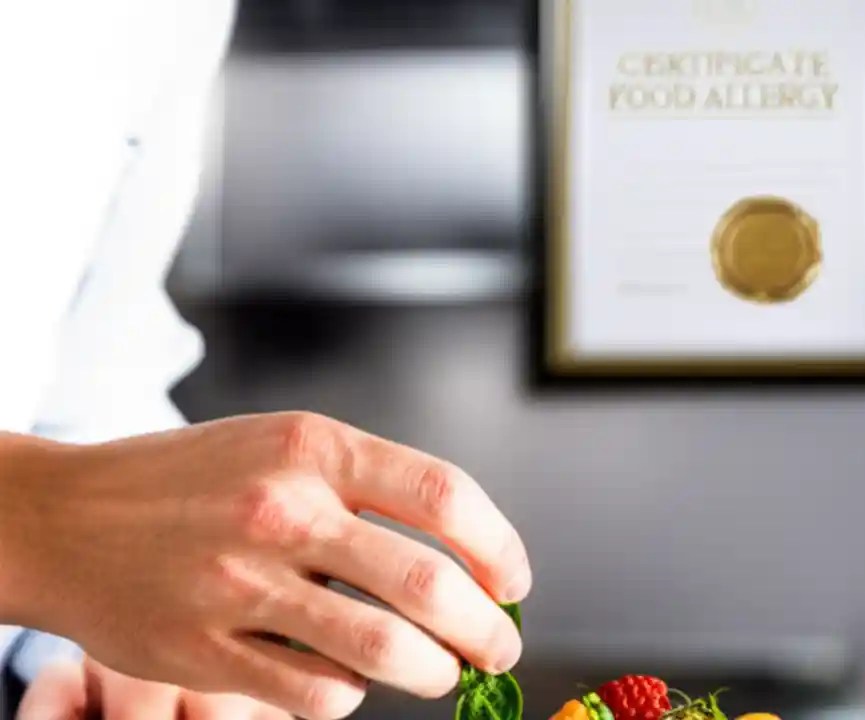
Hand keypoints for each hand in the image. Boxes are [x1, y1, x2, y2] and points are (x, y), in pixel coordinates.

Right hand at [0, 412, 530, 719]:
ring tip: (441, 673)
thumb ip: (369, 488)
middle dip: (487, 629)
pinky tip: (347, 680)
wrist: (65, 516)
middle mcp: (283, 509)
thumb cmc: (194, 480)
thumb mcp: (284, 446)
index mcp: (313, 447)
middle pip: (429, 584)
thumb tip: (468, 557)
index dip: (500, 547)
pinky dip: (351, 695)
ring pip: (383, 650)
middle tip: (501, 648)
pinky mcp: (206, 650)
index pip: (444, 496)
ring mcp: (242, 582)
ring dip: (434, 672)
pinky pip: (318, 693)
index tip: (515, 583)